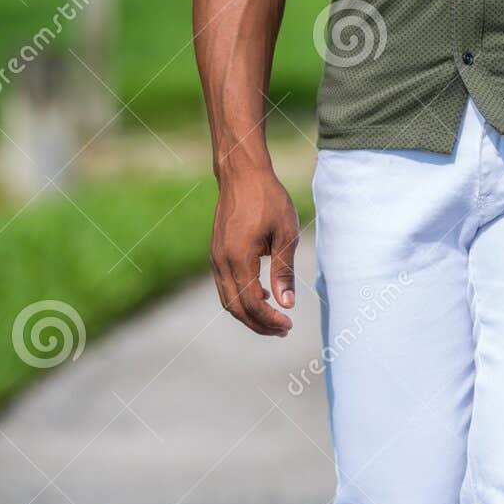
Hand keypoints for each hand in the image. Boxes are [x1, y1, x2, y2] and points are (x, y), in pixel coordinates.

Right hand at [211, 170, 299, 335]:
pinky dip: (241, 297)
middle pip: (236, 308)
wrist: (242, 174)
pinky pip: (225, 285)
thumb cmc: (268, 199)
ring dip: (249, 313)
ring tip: (274, 317)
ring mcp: (215, 257)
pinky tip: (260, 293)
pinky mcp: (216, 252)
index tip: (288, 325)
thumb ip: (284, 270)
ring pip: (227, 299)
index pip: (251, 303)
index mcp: (238, 258)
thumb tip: (286, 304)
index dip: (269, 320)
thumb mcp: (285, 233)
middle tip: (283, 330)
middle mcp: (221, 262)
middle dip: (259, 324)